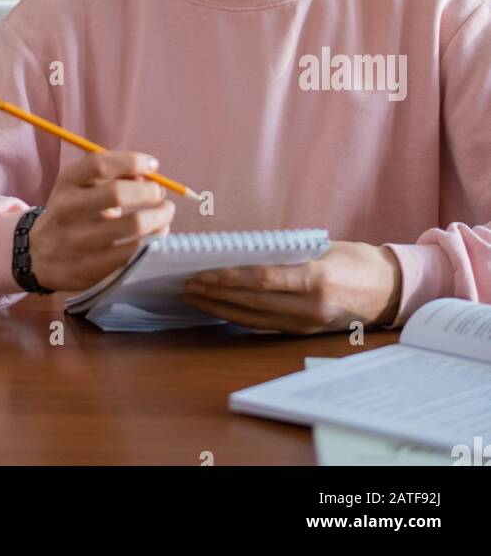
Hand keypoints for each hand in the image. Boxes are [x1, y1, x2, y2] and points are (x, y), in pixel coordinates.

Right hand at [28, 150, 175, 291]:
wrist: (37, 254)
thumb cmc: (70, 213)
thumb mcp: (80, 186)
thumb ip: (112, 174)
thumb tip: (148, 174)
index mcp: (67, 183)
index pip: (99, 164)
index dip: (131, 161)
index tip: (153, 165)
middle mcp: (68, 210)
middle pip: (117, 194)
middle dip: (150, 192)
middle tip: (160, 195)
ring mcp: (78, 242)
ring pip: (132, 228)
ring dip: (160, 218)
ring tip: (164, 215)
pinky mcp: (91, 270)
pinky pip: (133, 255)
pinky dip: (153, 243)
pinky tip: (156, 237)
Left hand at [180, 241, 402, 334]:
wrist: (389, 290)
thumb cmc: (357, 260)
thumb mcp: (323, 248)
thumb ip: (286, 253)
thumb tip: (243, 254)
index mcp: (316, 280)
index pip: (263, 280)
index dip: (229, 278)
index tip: (203, 272)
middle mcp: (310, 306)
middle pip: (253, 302)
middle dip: (216, 295)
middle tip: (188, 285)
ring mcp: (307, 323)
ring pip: (254, 318)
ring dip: (221, 308)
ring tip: (195, 298)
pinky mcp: (305, 331)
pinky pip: (265, 324)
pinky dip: (239, 316)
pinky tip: (220, 308)